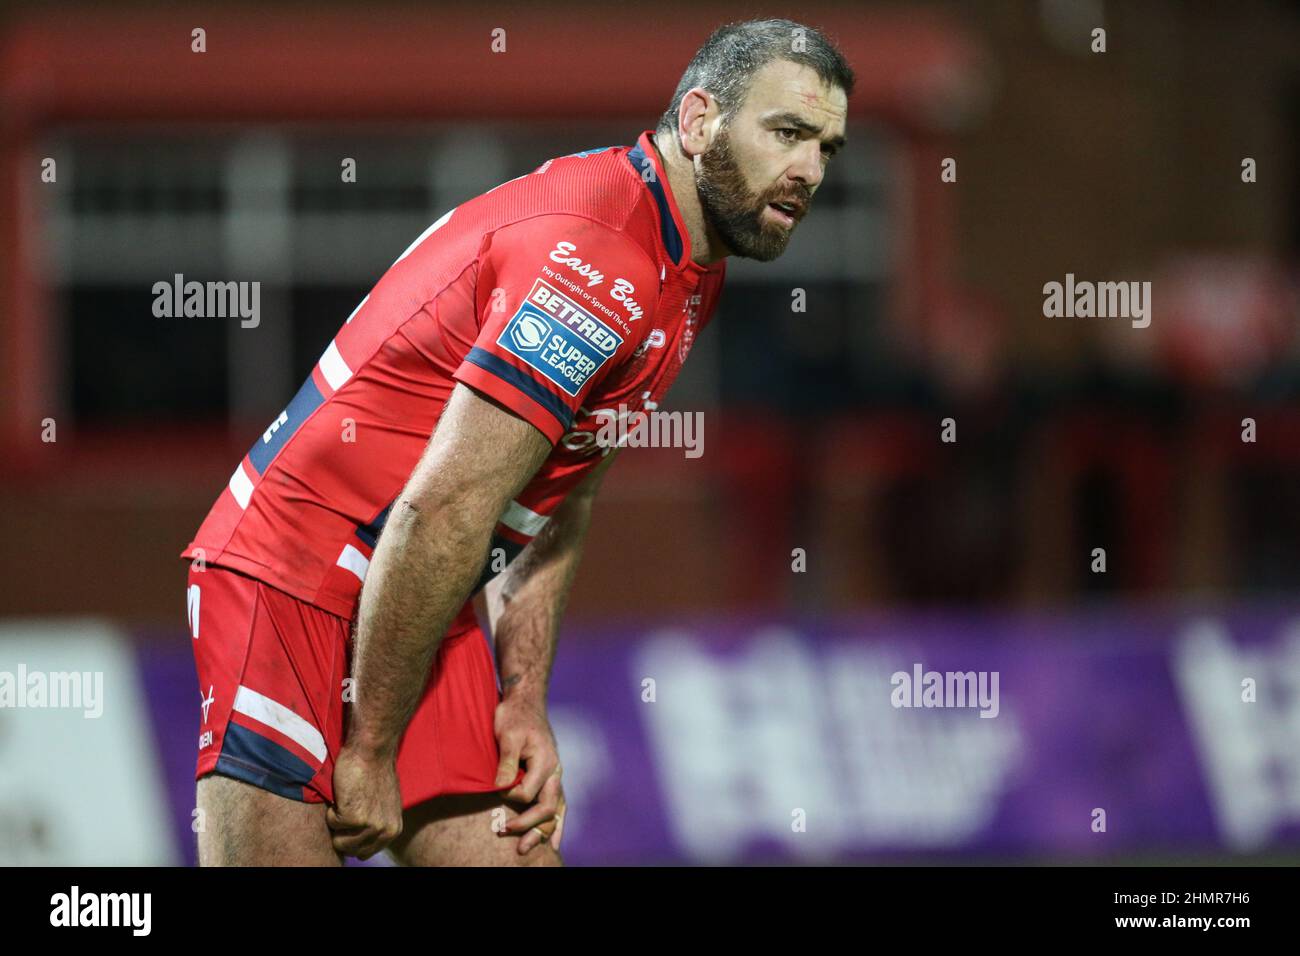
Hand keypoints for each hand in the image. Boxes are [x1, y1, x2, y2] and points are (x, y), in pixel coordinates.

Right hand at [326, 743, 402, 859]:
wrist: (372, 749)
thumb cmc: (374, 771)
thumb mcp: (384, 803)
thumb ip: (377, 822)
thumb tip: (361, 840)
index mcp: (393, 830)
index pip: (365, 852)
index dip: (352, 837)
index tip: (351, 819)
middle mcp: (386, 832)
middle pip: (352, 850)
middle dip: (343, 832)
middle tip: (348, 807)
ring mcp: (371, 826)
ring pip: (340, 842)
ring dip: (337, 821)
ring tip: (347, 799)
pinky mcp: (355, 818)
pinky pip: (332, 823)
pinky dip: (331, 808)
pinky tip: (344, 792)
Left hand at [493, 696, 565, 854]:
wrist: (526, 702)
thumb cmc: (515, 716)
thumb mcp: (507, 736)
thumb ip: (507, 763)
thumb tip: (501, 788)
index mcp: (546, 763)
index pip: (527, 793)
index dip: (509, 797)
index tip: (495, 790)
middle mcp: (555, 772)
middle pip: (546, 809)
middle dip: (528, 828)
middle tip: (507, 836)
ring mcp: (555, 776)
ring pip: (555, 811)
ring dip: (542, 832)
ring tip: (527, 850)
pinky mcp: (550, 777)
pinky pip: (557, 805)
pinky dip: (555, 824)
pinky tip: (552, 840)